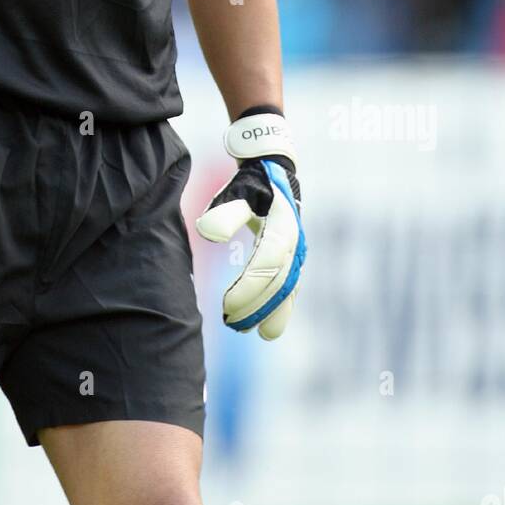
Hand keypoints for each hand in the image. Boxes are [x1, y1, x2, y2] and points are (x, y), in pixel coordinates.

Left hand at [196, 111, 304, 338]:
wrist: (275, 171)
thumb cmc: (251, 183)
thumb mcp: (236, 192)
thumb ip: (223, 213)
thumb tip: (206, 233)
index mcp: (282, 228)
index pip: (266, 265)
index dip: (248, 289)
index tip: (226, 306)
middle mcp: (294, 243)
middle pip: (279, 283)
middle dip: (258, 307)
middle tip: (233, 326)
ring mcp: (298, 252)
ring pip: (288, 289)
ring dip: (272, 312)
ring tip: (252, 332)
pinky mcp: (295, 258)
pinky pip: (291, 287)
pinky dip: (281, 306)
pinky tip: (269, 323)